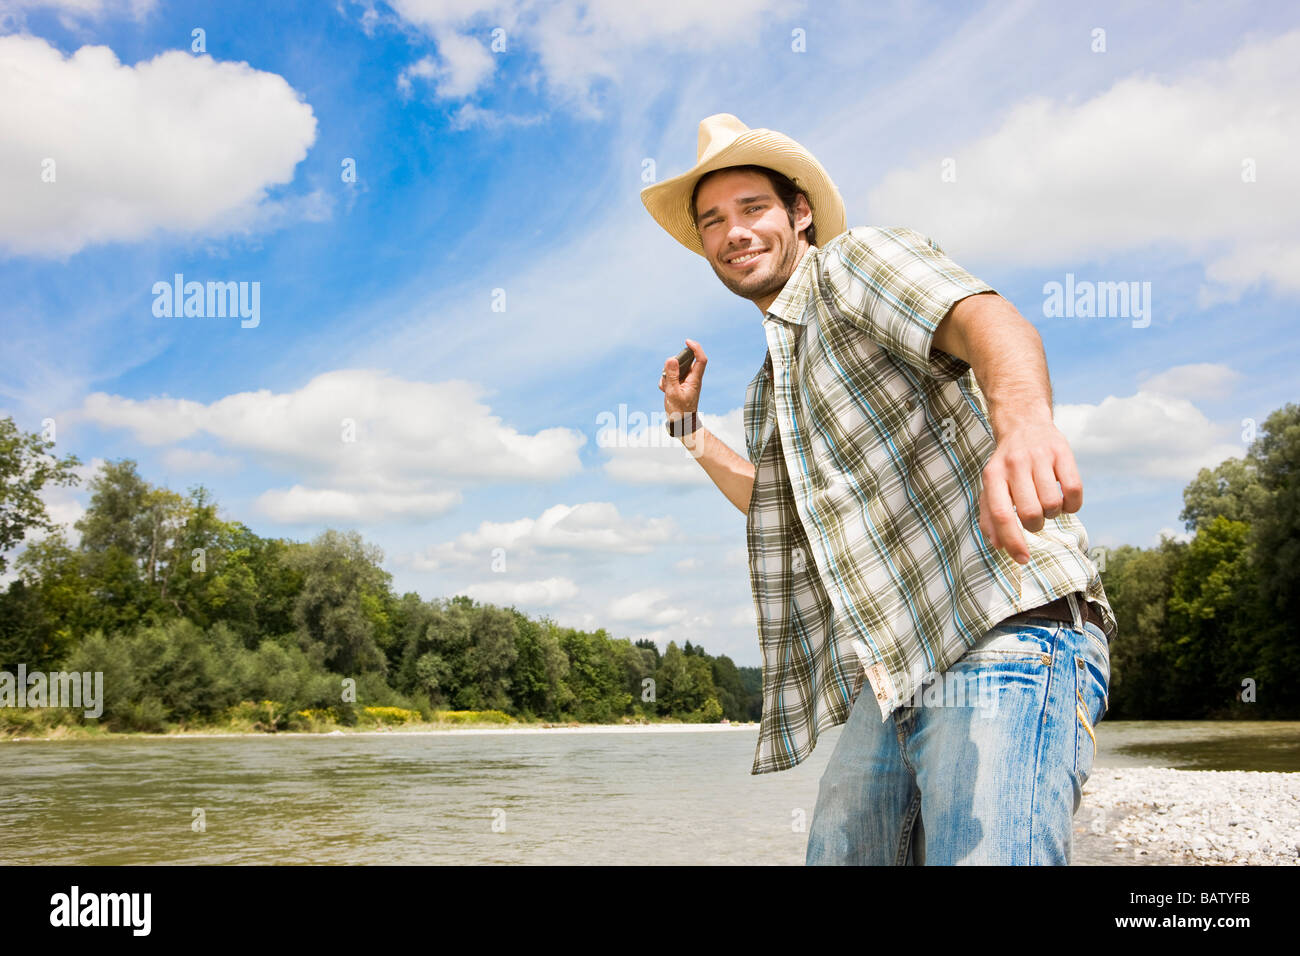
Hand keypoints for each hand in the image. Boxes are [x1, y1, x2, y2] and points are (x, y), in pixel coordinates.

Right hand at [659, 338, 705, 418]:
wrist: (681, 424)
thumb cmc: (680, 411)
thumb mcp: (673, 392)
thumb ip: (672, 375)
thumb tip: (671, 359)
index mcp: (695, 380)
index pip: (700, 359)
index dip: (696, 348)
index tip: (687, 342)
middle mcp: (692, 379)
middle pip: (685, 362)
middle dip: (673, 365)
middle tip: (667, 375)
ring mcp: (685, 382)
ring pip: (675, 370)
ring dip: (667, 376)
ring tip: (666, 388)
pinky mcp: (679, 386)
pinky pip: (671, 378)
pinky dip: (666, 382)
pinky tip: (665, 391)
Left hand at [977, 421, 1081, 563]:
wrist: (1024, 424)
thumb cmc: (1006, 466)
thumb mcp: (991, 486)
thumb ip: (990, 516)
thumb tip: (998, 546)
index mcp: (993, 476)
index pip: (1001, 515)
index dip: (1012, 541)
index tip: (1023, 559)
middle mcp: (1015, 464)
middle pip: (1029, 513)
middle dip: (1035, 526)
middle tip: (1035, 519)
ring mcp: (1040, 456)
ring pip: (1053, 504)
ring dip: (1054, 514)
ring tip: (1047, 504)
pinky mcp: (1063, 452)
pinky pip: (1075, 490)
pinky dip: (1073, 505)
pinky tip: (1065, 501)